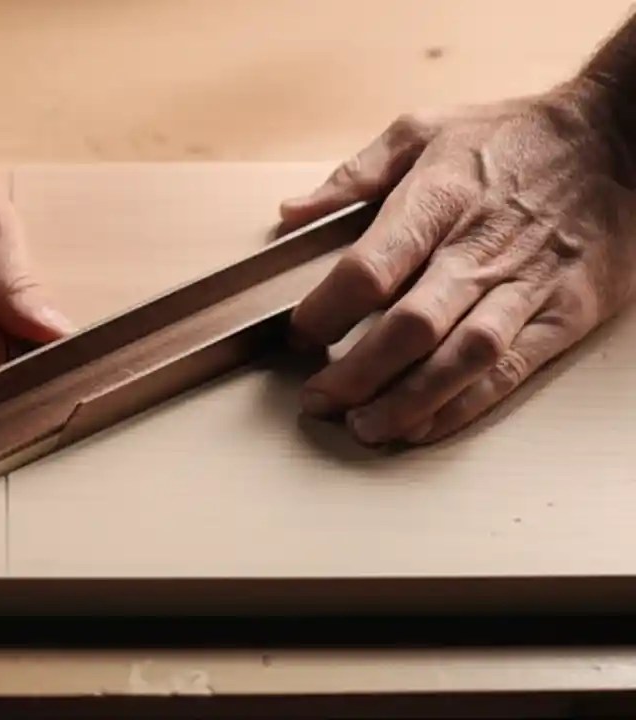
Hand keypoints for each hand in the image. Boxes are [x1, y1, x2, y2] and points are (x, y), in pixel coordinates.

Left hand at [280, 79, 635, 444]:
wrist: (621, 138)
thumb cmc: (512, 136)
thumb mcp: (425, 130)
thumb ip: (355, 175)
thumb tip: (292, 212)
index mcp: (439, 199)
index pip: (371, 266)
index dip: (327, 310)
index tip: (300, 335)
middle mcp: (480, 248)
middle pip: (411, 325)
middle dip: (357, 374)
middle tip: (317, 401)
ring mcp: (526, 285)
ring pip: (460, 359)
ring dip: (407, 402)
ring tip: (363, 429)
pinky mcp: (565, 314)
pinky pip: (508, 372)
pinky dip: (462, 407)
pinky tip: (422, 426)